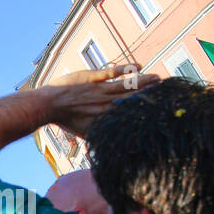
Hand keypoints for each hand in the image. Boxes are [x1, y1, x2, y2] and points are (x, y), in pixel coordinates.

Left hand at [41, 65, 161, 137]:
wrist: (48, 104)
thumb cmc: (65, 119)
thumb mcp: (85, 132)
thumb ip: (100, 135)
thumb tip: (110, 147)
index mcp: (106, 116)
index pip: (130, 112)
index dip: (144, 110)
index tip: (158, 108)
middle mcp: (106, 102)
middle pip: (132, 97)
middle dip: (150, 93)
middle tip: (164, 90)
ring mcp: (100, 88)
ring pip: (126, 84)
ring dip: (143, 81)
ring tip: (157, 79)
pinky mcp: (93, 77)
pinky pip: (112, 72)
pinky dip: (126, 69)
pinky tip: (138, 66)